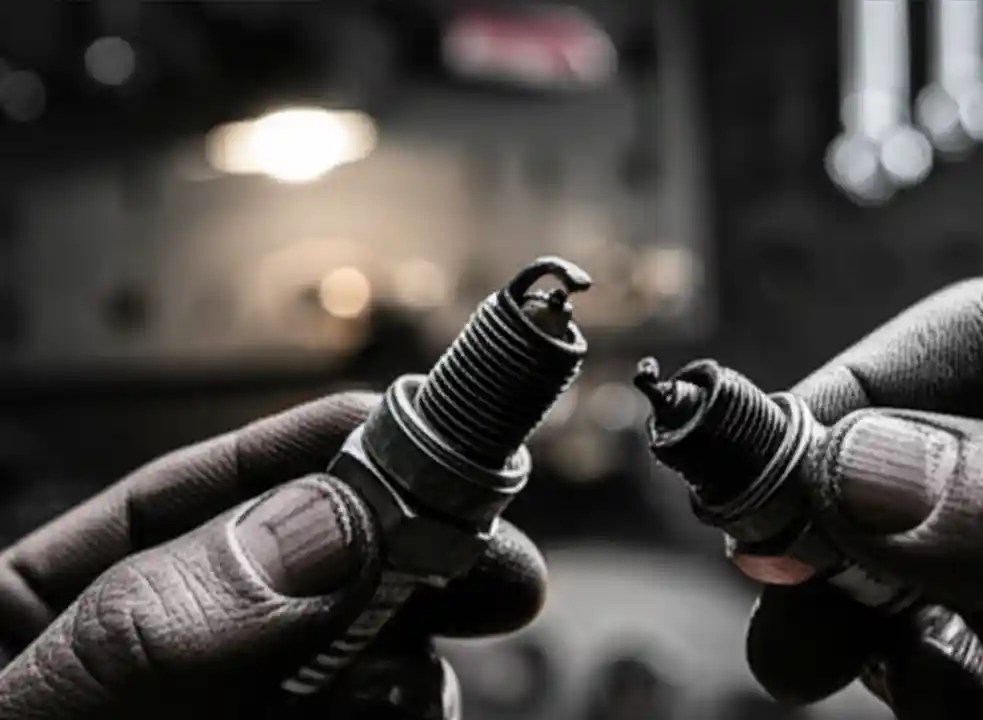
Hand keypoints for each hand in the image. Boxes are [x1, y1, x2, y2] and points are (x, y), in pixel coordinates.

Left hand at [0, 393, 545, 718]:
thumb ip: (150, 629)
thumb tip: (316, 532)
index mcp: (31, 622)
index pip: (183, 499)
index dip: (309, 450)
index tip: (415, 426)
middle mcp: (144, 675)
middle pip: (294, 577)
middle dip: (399, 554)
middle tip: (487, 554)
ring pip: (345, 666)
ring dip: (410, 654)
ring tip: (423, 669)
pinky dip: (402, 717)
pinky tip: (410, 710)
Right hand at [744, 278, 982, 719]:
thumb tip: (859, 467)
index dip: (868, 394)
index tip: (771, 473)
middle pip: (949, 469)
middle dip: (854, 536)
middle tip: (776, 600)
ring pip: (952, 582)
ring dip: (890, 632)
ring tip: (862, 676)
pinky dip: (954, 700)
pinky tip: (962, 718)